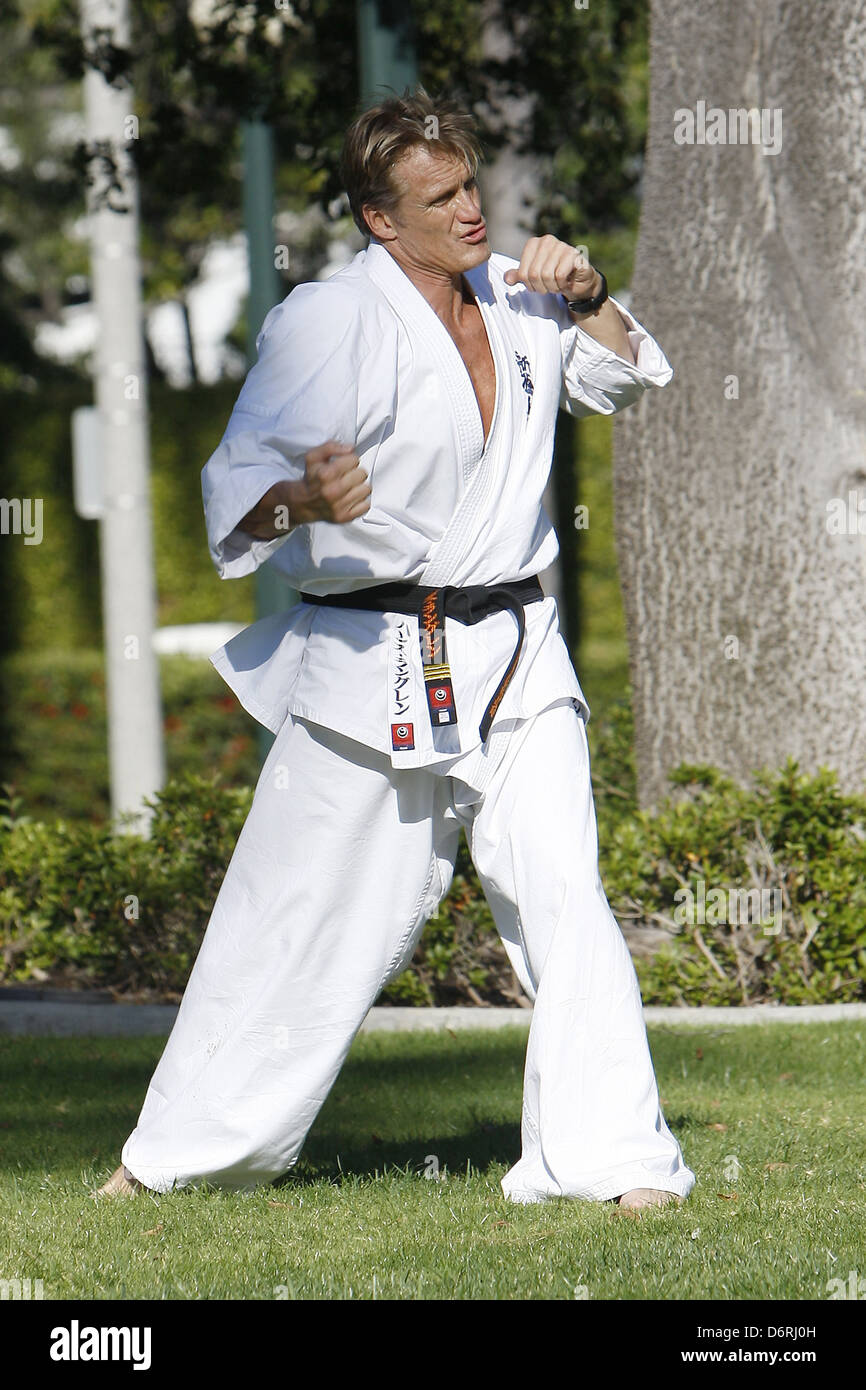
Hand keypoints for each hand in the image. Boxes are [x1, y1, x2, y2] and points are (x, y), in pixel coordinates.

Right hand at [237, 441, 370, 537]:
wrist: (304, 503)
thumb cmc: (312, 477)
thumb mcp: (313, 457)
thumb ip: (330, 446)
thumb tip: (351, 448)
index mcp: (325, 474)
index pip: (354, 460)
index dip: (350, 460)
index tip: (343, 465)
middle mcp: (332, 491)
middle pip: (362, 474)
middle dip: (356, 472)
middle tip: (347, 476)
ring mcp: (339, 506)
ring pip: (366, 489)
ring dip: (360, 486)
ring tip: (349, 487)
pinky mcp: (345, 517)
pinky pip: (366, 505)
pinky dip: (361, 501)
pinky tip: (350, 498)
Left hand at [503, 236, 599, 300]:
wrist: (577, 280)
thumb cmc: (553, 276)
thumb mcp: (533, 276)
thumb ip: (519, 275)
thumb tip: (507, 279)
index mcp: (533, 243)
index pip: (522, 273)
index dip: (528, 285)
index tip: (537, 285)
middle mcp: (547, 241)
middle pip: (534, 275)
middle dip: (541, 287)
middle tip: (548, 287)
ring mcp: (561, 246)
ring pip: (547, 275)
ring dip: (552, 287)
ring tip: (557, 284)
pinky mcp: (574, 255)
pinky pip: (560, 275)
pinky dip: (561, 284)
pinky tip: (566, 282)